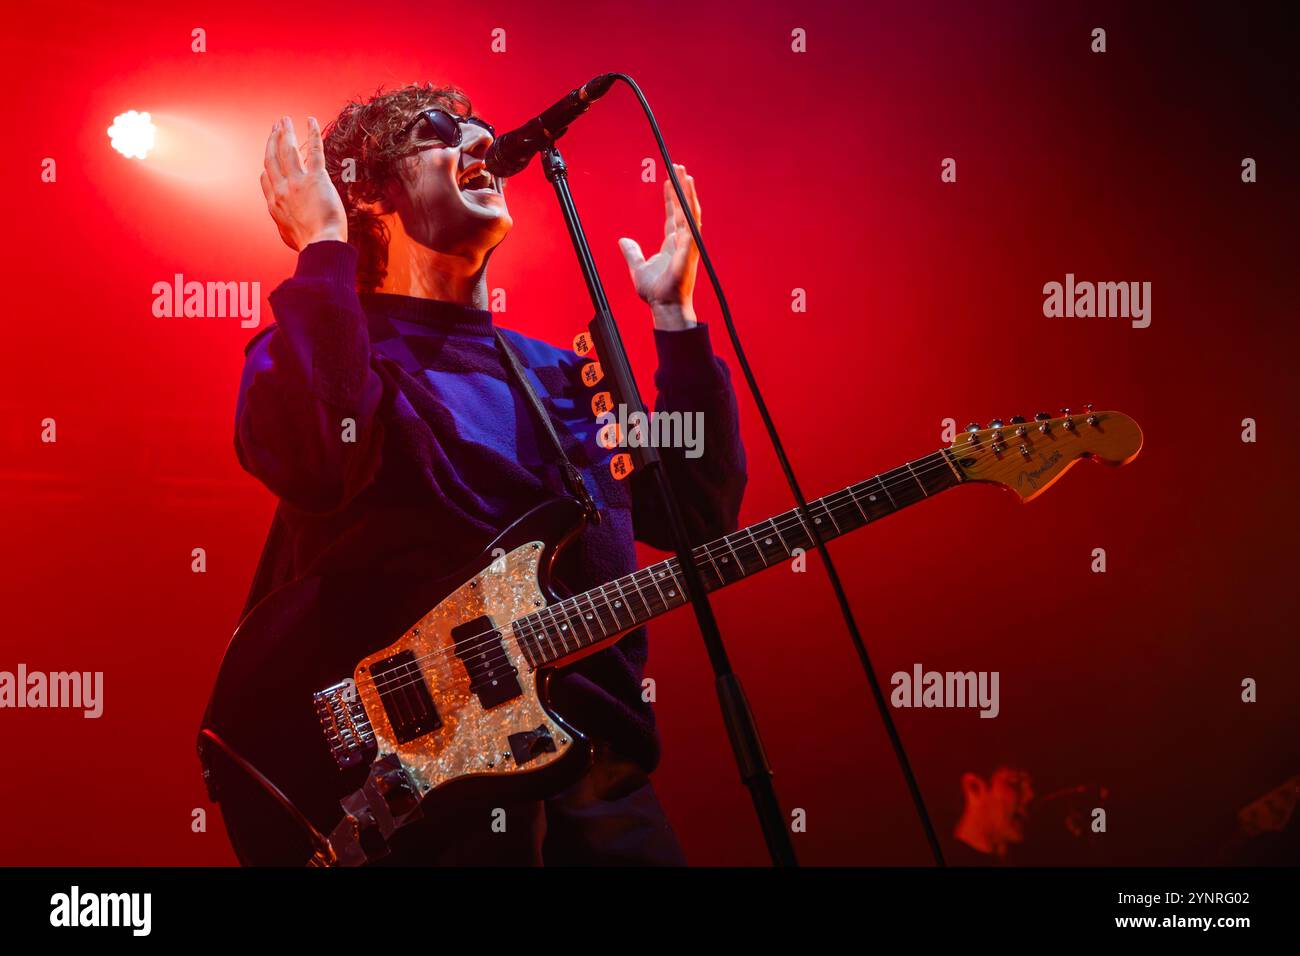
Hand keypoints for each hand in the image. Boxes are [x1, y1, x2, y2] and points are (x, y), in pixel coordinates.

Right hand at [260, 115, 346, 250]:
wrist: (322, 245)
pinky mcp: (315, 178)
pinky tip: (310, 120)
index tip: (269, 157)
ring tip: (285, 120)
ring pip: (287, 150)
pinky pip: (313, 150)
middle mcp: (281, 190)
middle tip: (274, 129)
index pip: (266, 179)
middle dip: (272, 141)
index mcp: (274, 204)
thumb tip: (287, 224)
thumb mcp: (288, 236)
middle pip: (272, 159)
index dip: (267, 166)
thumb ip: (285, 225)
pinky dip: (312, 133)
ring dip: (285, 132)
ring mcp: (297, 182)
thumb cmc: (310, 245)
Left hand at [618, 164, 700, 329]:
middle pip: (683, 208)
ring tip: (684, 173)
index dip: (670, 197)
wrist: (664, 306)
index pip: (672, 215)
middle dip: (681, 188)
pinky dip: (690, 210)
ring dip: (687, 192)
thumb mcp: (637, 267)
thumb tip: (623, 240)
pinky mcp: (690, 250)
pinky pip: (691, 225)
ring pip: (690, 212)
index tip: (668, 180)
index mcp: (672, 245)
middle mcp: (683, 242)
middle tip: (677, 167)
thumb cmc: (655, 291)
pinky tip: (688, 195)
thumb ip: (632, 252)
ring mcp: (688, 245)